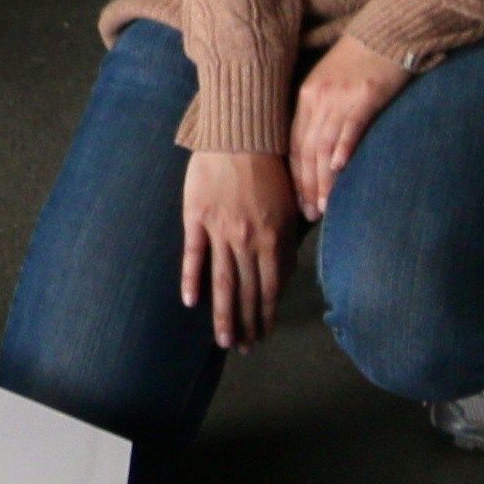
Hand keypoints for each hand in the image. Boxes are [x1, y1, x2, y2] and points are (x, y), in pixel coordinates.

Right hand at [180, 147, 297, 349]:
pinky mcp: (196, 217)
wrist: (240, 134)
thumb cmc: (271, 165)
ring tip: (223, 340)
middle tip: (243, 348)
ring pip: (222, 280)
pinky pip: (194, 254)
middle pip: (247, 291)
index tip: (264, 335)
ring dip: (224, 313)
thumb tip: (287, 271)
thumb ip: (290, 238)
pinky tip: (191, 302)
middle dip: (246, 323)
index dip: (267, 314)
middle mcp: (247, 240)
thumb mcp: (291, 203)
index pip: (271, 287)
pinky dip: (192, 279)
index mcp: (274, 237)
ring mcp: (220, 230)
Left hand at [287, 37, 413, 219]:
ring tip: (324, 205)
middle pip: (305, 149)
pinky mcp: (365, 94)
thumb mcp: (332, 83)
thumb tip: (320, 151)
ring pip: (324, 144)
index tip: (296, 203)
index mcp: (306, 96)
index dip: (293, 176)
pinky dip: (343, 148)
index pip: (293, 144)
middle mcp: (317, 98)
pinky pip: (350, 126)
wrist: (386, 29)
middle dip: (304, 186)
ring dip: (322, 178)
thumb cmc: (362, 59)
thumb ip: (322, 112)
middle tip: (308, 214)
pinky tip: (339, 168)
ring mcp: (340, 97)